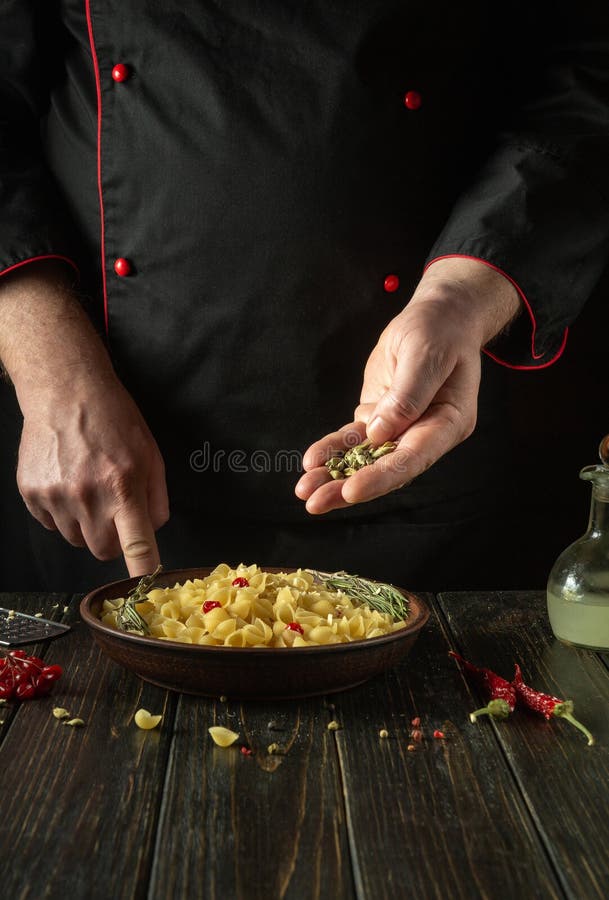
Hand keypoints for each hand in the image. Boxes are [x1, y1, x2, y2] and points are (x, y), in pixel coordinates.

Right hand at [0, 260, 168, 575]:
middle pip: (102, 551)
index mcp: (124, 487)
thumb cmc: (115, 421)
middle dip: (112, 539)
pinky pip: (51, 523)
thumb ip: (156, 498)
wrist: (65, 392)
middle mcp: (88, 496)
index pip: (136, 544)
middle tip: (114, 512)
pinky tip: (67, 481)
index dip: (143, 566)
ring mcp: (55, 496)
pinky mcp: (31, 493)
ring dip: (85, 525)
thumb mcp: (150, 454)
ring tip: (88, 488)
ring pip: (75, 539)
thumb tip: (153, 532)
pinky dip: (61, 512)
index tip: (146, 576)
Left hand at [296, 257, 520, 513]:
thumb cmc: (440, 330)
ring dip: (334, 476)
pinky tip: (311, 462)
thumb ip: (407, 394)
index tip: (351, 490)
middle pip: (386, 469)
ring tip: (304, 492)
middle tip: (315, 503)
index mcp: (448, 423)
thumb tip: (378, 434)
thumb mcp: (426, 353)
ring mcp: (401, 429)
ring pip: (365, 459)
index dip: (381, 477)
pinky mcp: (379, 418)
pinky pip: (353, 440)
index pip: (413, 458)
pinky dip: (332, 450)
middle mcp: (425, 434)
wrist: (439, 317)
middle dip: (348, 487)